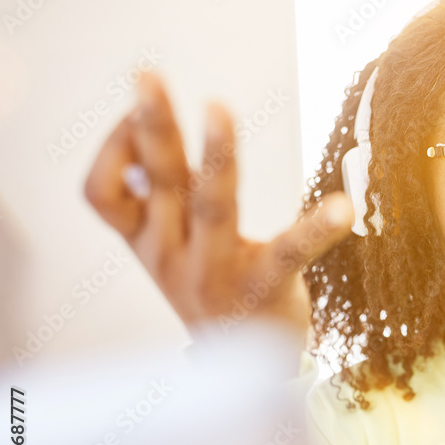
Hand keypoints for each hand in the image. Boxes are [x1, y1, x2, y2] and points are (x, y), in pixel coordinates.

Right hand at [84, 71, 353, 345]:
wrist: (238, 368)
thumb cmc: (208, 288)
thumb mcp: (169, 248)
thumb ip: (159, 199)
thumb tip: (147, 136)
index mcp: (146, 242)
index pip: (102, 195)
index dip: (113, 150)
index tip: (134, 113)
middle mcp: (173, 256)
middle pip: (158, 182)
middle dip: (152, 126)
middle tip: (146, 76)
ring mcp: (216, 273)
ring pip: (211, 206)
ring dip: (213, 156)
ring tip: (218, 110)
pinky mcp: (265, 288)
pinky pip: (290, 251)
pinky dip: (317, 228)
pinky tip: (342, 206)